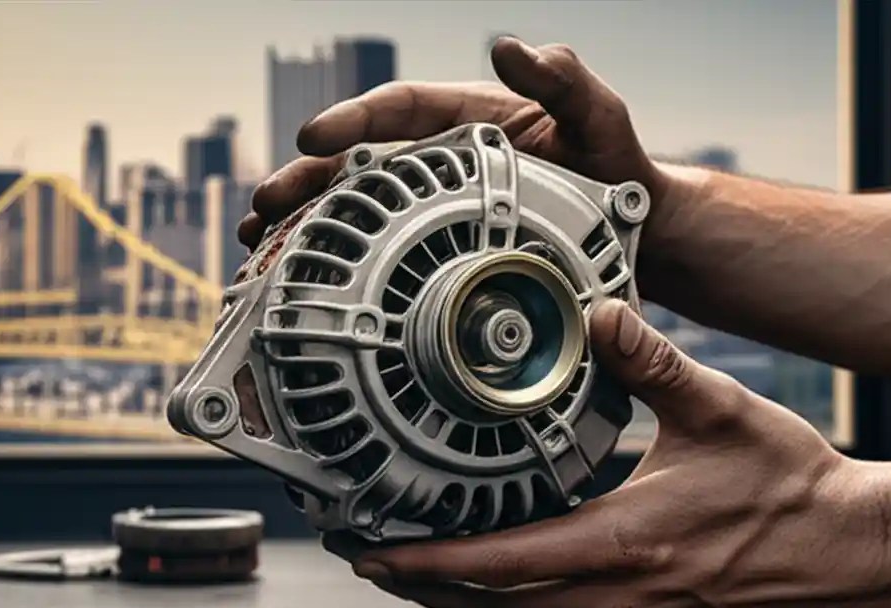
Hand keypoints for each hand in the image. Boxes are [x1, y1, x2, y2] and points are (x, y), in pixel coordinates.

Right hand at [239, 37, 680, 249]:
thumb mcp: (598, 119)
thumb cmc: (615, 170)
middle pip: (358, 162)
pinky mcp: (438, 246)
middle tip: (265, 203)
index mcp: (468, 119)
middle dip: (306, 181)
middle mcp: (442, 158)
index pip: (398, 110)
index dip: (352, 120)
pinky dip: (336, 258)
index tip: (312, 138)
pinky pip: (379, 245)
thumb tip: (507, 46)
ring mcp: (436, 204)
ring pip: (356, 206)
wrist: (632, 235)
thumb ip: (563, 79)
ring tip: (258, 244)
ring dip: (304, 223)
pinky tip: (301, 279)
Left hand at [327, 299, 890, 607]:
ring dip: (465, 603)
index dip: (427, 561)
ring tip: (419, 576)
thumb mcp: (718, 410)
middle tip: (374, 559)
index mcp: (623, 543)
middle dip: (425, 586)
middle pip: (493, 605)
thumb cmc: (793, 488)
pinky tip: (501, 590)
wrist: (855, 552)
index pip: (498, 562)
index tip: (377, 551)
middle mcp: (619, 597)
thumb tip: (601, 311)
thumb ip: (651, 361)